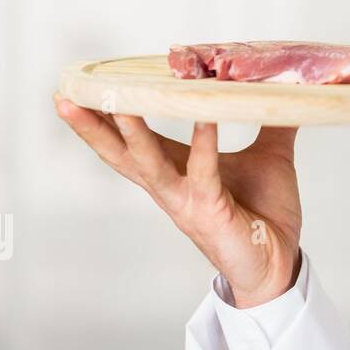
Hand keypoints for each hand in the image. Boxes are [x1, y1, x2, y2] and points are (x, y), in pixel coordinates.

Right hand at [53, 93, 301, 307]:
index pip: (132, 139)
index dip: (106, 116)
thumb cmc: (266, 212)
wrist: (281, 261)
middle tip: (66, 96)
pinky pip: (203, 173)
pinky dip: (204, 144)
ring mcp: (185, 201)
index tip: (80, 87)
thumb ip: (273, 122)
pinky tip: (204, 118)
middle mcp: (171, 186)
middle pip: (120, 153)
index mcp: (177, 170)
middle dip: (92, 126)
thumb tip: (283, 89)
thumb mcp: (271, 157)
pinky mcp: (209, 212)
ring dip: (131, 133)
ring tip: (116, 102)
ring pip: (148, 163)